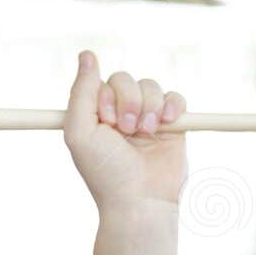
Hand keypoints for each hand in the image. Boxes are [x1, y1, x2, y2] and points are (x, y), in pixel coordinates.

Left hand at [65, 51, 186, 211]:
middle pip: (126, 79)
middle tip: (127, 129)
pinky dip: (172, 106)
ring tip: (146, 132)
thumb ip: (81, 93)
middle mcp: (117, 114)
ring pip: (151, 86)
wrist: (141, 201)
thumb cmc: (105, 171)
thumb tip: (87, 54)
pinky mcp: (171, 125)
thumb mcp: (80, 132)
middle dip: (129, 101)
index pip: (101, 83)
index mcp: (92, 115)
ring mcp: (145, 118)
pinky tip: (166, 124)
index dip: (106, 98)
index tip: (106, 123)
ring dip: (149, 106)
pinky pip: (175, 96)